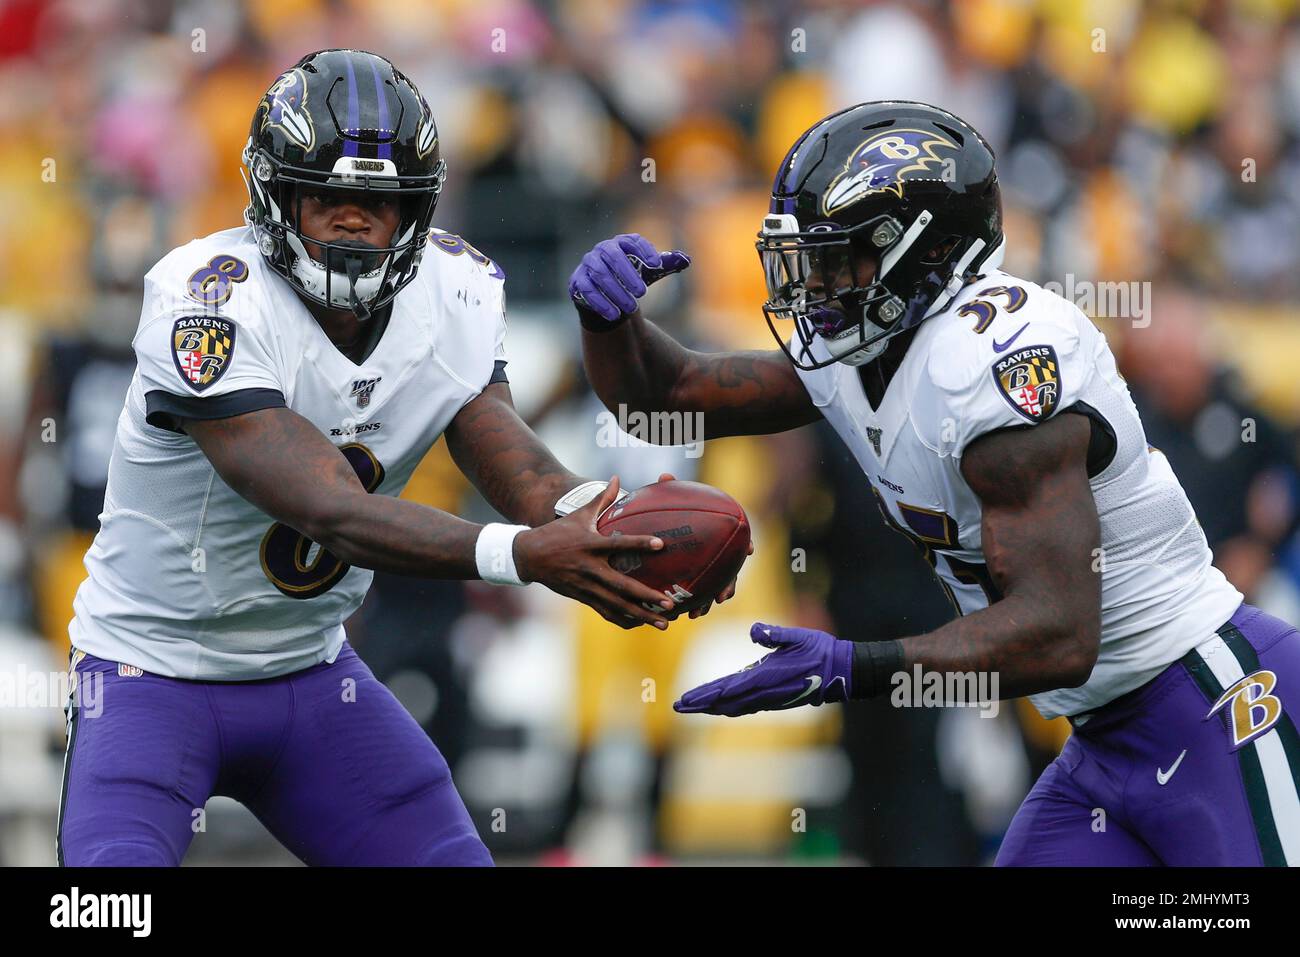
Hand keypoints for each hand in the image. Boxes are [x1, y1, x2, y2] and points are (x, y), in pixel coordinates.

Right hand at [514, 476, 674, 629]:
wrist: (529, 557)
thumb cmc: (558, 532)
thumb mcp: (579, 514)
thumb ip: (602, 498)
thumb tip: (617, 477)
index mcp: (590, 545)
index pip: (618, 544)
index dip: (639, 543)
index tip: (660, 544)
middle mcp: (589, 568)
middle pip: (622, 586)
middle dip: (647, 596)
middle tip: (670, 603)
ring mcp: (586, 586)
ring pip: (617, 605)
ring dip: (641, 615)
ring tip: (664, 624)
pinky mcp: (583, 597)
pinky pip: (606, 612)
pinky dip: (624, 619)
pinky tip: (641, 624)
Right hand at [569, 234, 690, 321]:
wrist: (607, 294)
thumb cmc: (631, 277)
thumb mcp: (649, 271)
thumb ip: (666, 264)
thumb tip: (685, 260)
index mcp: (621, 243)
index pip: (632, 241)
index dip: (644, 251)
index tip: (656, 264)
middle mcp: (602, 250)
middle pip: (613, 257)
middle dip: (628, 274)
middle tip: (642, 293)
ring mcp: (587, 265)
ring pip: (600, 275)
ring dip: (616, 292)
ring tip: (632, 308)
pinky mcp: (577, 282)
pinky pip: (587, 291)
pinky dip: (600, 303)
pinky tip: (614, 315)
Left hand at [649, 472, 750, 618]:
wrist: (661, 526)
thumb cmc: (667, 512)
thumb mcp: (667, 502)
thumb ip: (668, 490)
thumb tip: (665, 476)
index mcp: (716, 536)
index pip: (737, 540)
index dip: (746, 545)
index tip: (750, 550)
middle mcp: (716, 553)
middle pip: (729, 571)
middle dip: (728, 585)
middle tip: (723, 596)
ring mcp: (707, 567)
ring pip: (714, 588)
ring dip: (709, 601)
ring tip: (699, 612)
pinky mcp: (695, 579)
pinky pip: (698, 595)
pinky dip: (695, 604)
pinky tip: (685, 614)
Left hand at [673, 622, 852, 715]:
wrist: (841, 673)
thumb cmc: (820, 650)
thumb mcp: (798, 636)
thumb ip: (774, 634)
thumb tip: (753, 632)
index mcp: (767, 676)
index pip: (729, 688)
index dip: (707, 694)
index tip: (687, 698)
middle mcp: (765, 692)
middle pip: (725, 701)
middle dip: (701, 703)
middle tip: (678, 705)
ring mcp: (770, 698)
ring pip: (734, 706)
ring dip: (712, 707)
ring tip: (692, 706)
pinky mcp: (775, 699)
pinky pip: (746, 706)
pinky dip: (728, 706)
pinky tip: (720, 706)